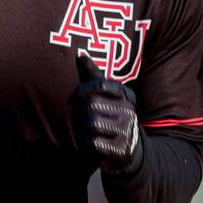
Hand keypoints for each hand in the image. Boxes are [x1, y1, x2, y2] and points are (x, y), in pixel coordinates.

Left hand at [69, 52, 143, 176]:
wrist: (128, 148)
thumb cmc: (110, 115)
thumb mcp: (106, 95)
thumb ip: (93, 76)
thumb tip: (80, 54)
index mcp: (125, 94)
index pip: (101, 84)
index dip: (82, 90)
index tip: (73, 98)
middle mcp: (129, 110)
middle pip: (92, 104)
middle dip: (82, 113)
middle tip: (83, 119)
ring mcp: (126, 129)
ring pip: (92, 123)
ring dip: (83, 129)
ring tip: (88, 131)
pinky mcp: (120, 148)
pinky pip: (93, 142)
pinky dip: (86, 144)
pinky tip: (91, 143)